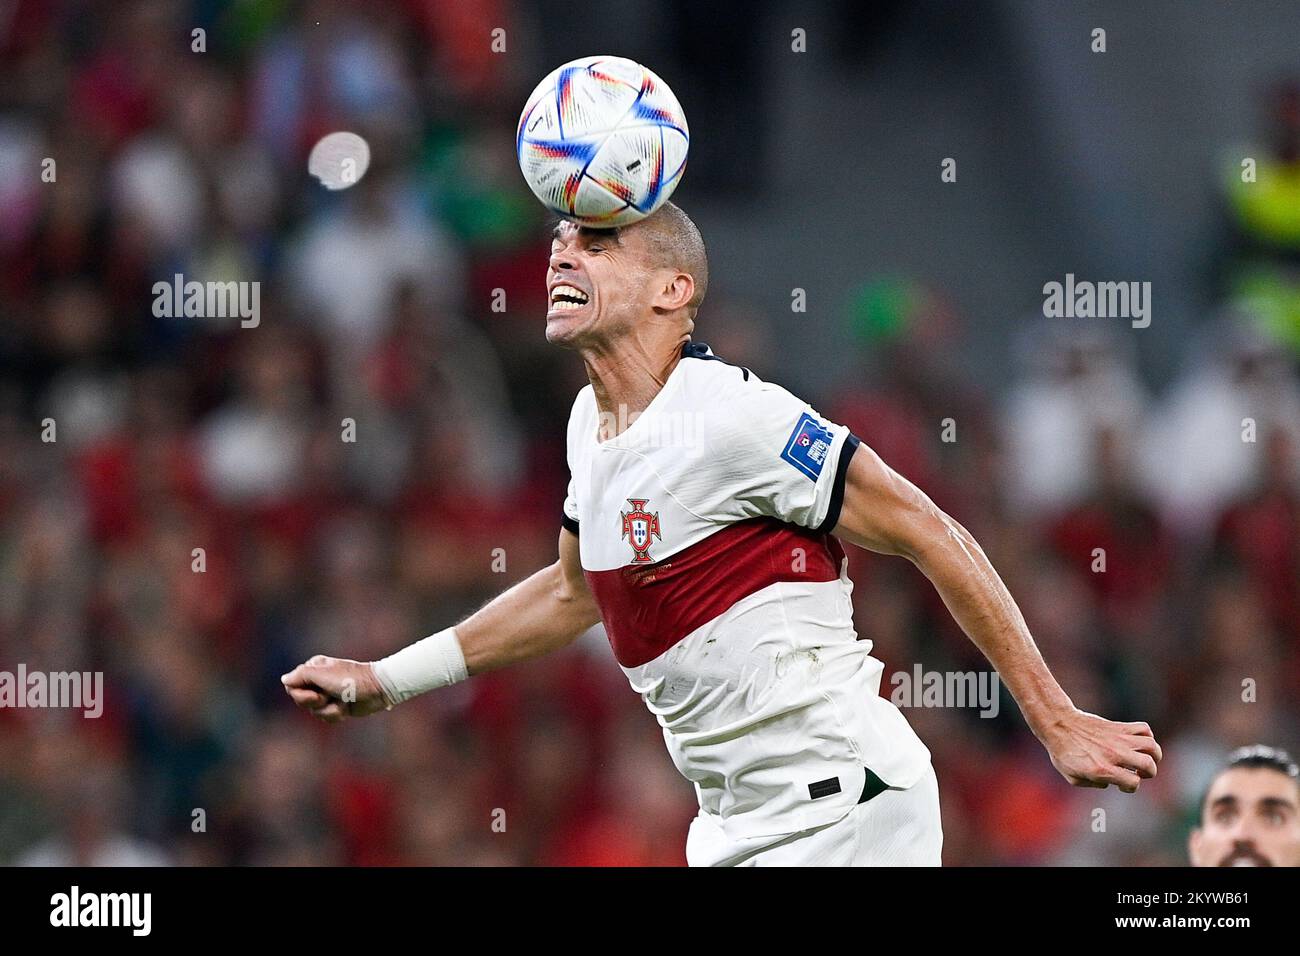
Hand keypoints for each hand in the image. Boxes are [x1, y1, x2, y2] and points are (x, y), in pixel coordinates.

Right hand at [281, 655, 392, 722]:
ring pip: (313, 711)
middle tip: (329, 696)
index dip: (301, 694)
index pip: (291, 685)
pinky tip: (346, 708)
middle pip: (300, 700)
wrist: (377, 690)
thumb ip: (301, 675)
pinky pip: (325, 717)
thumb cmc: (351, 679)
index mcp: (313, 668)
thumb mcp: (323, 674)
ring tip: (342, 701)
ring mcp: (327, 694)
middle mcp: (318, 680)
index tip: (316, 693)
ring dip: (328, 710)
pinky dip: (335, 715)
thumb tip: (284, 679)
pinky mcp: (336, 706)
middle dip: (316, 703)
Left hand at [1037, 708, 1162, 792]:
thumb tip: (1110, 783)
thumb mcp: (1073, 777)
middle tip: (1137, 771)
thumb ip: (1094, 784)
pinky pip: (1144, 729)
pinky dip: (1147, 737)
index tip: (1121, 784)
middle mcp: (1113, 754)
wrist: (1059, 724)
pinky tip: (1138, 742)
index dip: (1131, 787)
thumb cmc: (1063, 752)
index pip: (1133, 783)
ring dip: (1154, 756)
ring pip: (1152, 746)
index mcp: (1102, 769)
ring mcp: (1118, 739)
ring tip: (1144, 757)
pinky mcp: (1119, 727)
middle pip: (1148, 765)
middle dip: (1149, 773)